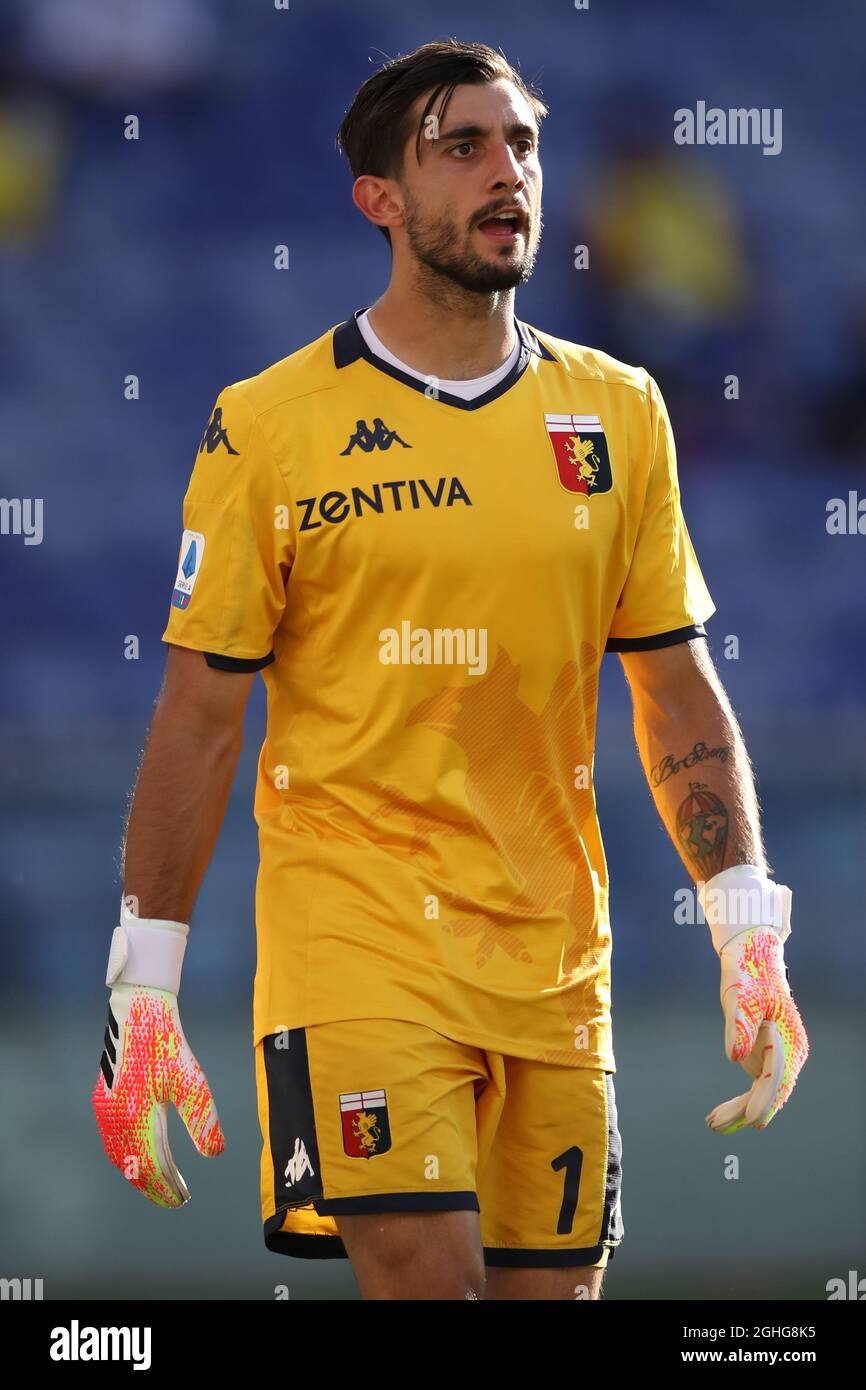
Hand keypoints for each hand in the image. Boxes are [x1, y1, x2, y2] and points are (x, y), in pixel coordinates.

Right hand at [91, 915, 223, 1205]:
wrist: (140, 1009)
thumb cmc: (167, 1043)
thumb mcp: (192, 1081)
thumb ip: (202, 1119)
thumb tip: (215, 1153)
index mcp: (134, 1117)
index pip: (149, 1167)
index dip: (165, 1187)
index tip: (183, 1199)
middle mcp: (114, 1118)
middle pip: (132, 1166)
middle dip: (153, 1185)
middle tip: (176, 1198)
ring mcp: (106, 1109)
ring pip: (121, 1155)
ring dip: (141, 1172)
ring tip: (164, 1181)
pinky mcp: (105, 1099)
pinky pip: (115, 1140)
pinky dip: (131, 1155)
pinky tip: (147, 1154)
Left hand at [706, 926, 808, 1133]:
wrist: (751, 957)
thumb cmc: (747, 975)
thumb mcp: (739, 997)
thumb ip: (739, 1027)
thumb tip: (735, 1057)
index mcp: (788, 1039)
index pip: (778, 1077)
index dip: (765, 1101)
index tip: (752, 1122)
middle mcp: (789, 1052)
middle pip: (771, 1091)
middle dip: (746, 1111)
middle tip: (715, 1125)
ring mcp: (779, 1057)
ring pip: (763, 1092)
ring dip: (740, 1109)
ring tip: (712, 1123)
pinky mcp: (767, 1056)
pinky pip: (757, 1085)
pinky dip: (742, 1100)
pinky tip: (720, 1113)